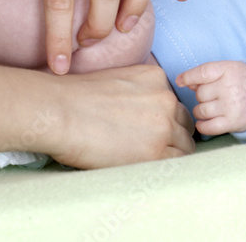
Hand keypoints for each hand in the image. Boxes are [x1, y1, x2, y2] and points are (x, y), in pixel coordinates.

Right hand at [46, 64, 195, 167]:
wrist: (60, 112)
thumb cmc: (75, 98)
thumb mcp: (116, 81)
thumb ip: (138, 94)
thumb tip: (143, 117)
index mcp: (155, 77)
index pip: (174, 102)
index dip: (165, 119)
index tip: (152, 129)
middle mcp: (165, 99)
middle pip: (184, 122)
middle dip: (172, 135)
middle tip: (151, 147)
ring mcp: (163, 125)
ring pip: (185, 144)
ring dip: (171, 153)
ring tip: (147, 160)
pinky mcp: (155, 152)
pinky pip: (176, 163)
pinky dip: (165, 167)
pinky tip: (147, 168)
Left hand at [176, 61, 245, 136]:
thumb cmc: (241, 82)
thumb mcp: (228, 69)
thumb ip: (207, 73)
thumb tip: (184, 81)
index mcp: (228, 70)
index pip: (201, 72)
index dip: (188, 77)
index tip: (180, 82)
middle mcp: (229, 88)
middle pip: (199, 94)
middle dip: (202, 96)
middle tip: (213, 95)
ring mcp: (231, 106)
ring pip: (200, 110)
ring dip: (201, 111)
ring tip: (212, 107)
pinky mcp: (232, 122)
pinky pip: (208, 127)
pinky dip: (202, 126)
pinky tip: (204, 122)